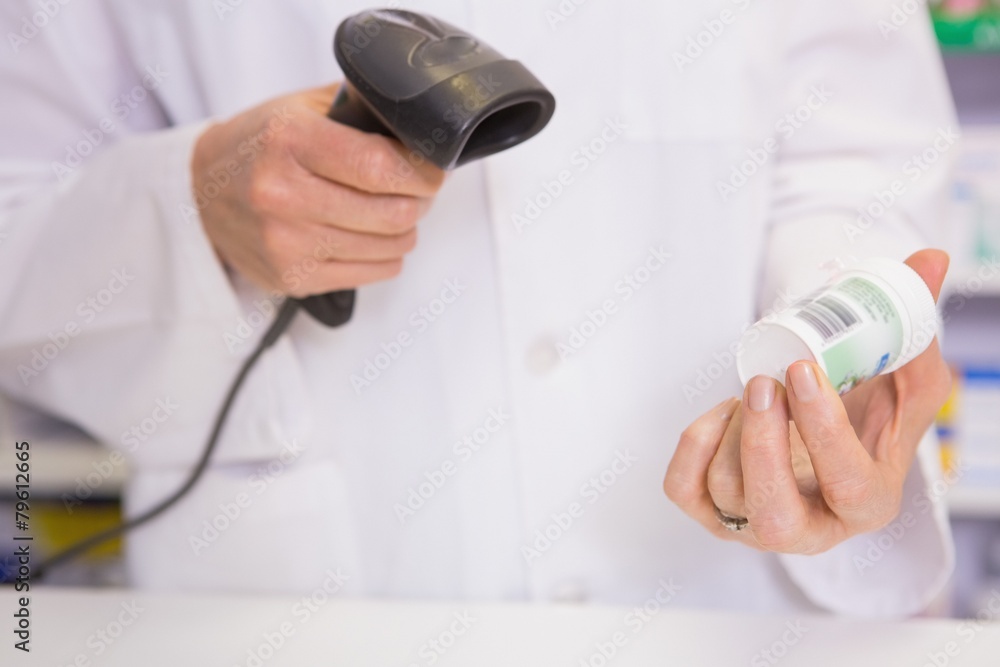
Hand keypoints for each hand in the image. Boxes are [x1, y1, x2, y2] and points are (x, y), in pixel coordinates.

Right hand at [191, 84, 445, 296]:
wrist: (199, 194)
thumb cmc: (260, 146)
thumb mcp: (301, 108)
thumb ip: (358, 106)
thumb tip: (419, 118)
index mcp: (288, 141)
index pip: (381, 166)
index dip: (422, 171)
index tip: (433, 168)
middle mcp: (283, 195)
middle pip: (392, 212)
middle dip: (420, 200)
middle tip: (418, 190)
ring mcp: (286, 243)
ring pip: (390, 247)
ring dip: (405, 229)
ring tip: (394, 211)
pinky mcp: (293, 278)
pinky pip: (374, 273)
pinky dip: (387, 255)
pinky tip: (373, 236)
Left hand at [663, 249, 951, 553]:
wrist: (814, 424)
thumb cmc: (861, 408)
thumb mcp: (899, 375)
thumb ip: (913, 327)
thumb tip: (928, 261)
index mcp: (866, 502)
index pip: (847, 484)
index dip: (824, 428)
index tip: (803, 369)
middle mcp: (809, 528)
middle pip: (775, 516)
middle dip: (764, 446)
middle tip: (764, 383)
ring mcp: (753, 524)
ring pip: (727, 491)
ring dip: (735, 428)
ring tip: (757, 389)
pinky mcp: (709, 509)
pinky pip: (684, 487)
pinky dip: (695, 444)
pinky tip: (722, 413)